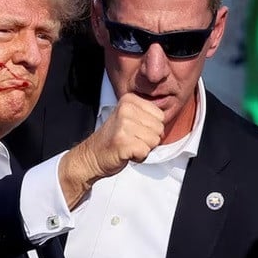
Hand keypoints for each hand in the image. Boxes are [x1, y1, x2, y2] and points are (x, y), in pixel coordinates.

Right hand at [59, 93, 162, 207]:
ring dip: (143, 148)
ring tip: (128, 146)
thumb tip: (165, 121)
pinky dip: (138, 157)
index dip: (151, 128)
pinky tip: (126, 153)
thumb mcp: (129, 118)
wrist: (92, 155)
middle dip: (149, 139)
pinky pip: (145, 152)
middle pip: (159, 128)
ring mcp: (123, 125)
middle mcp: (126, 110)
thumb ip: (147, 115)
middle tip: (131, 140)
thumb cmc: (113, 139)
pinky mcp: (123, 142)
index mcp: (129, 100)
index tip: (135, 130)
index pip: (160, 115)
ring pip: (154, 141)